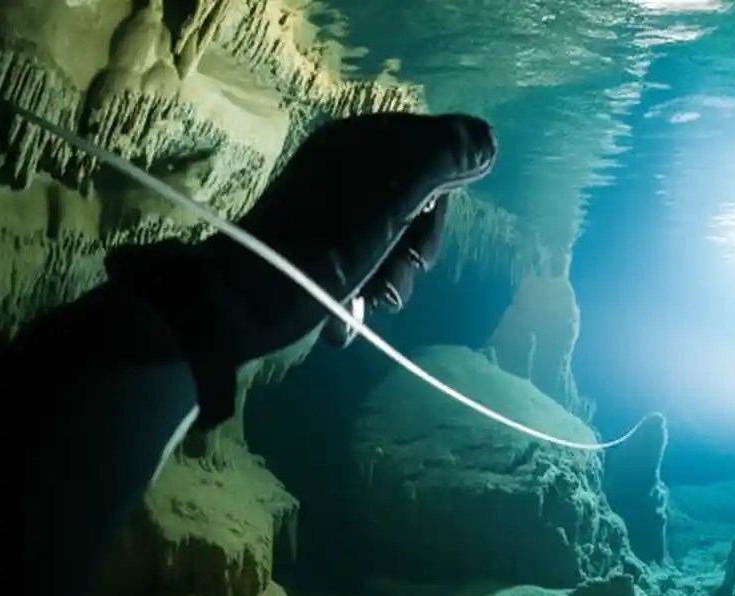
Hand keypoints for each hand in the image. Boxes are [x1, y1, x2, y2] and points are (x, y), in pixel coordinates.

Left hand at [106, 112, 496, 425]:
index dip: (440, 199)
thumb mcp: (397, 187)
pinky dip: (363, 299)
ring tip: (367, 300)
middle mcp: (345, 177)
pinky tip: (348, 315)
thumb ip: (446, 154)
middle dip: (416, 249)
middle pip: (417, 210)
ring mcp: (331, 222)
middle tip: (395, 270)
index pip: (432, 159)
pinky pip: (364, 276)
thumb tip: (486, 141)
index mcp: (360, 146)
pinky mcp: (318, 264)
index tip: (422, 224)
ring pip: (394, 250)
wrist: (248, 303)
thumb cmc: (328, 241)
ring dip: (392, 282)